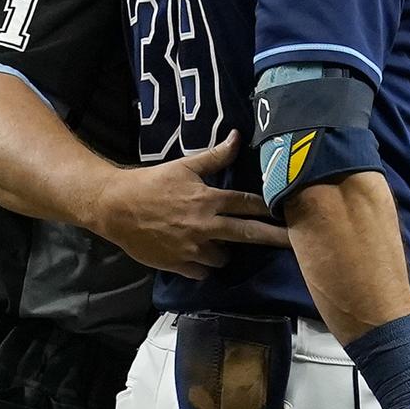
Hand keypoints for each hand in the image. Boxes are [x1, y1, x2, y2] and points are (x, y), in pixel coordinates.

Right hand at [88, 135, 285, 278]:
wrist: (115, 208)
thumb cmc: (151, 183)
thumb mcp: (184, 166)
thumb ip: (215, 156)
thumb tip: (238, 137)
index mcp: (208, 200)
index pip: (248, 204)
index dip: (270, 208)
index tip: (290, 213)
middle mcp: (205, 226)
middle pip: (248, 234)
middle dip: (273, 238)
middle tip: (294, 243)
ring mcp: (192, 248)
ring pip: (224, 258)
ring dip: (225, 251)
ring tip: (217, 241)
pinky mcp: (179, 264)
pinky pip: (203, 272)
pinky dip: (204, 266)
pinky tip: (199, 256)